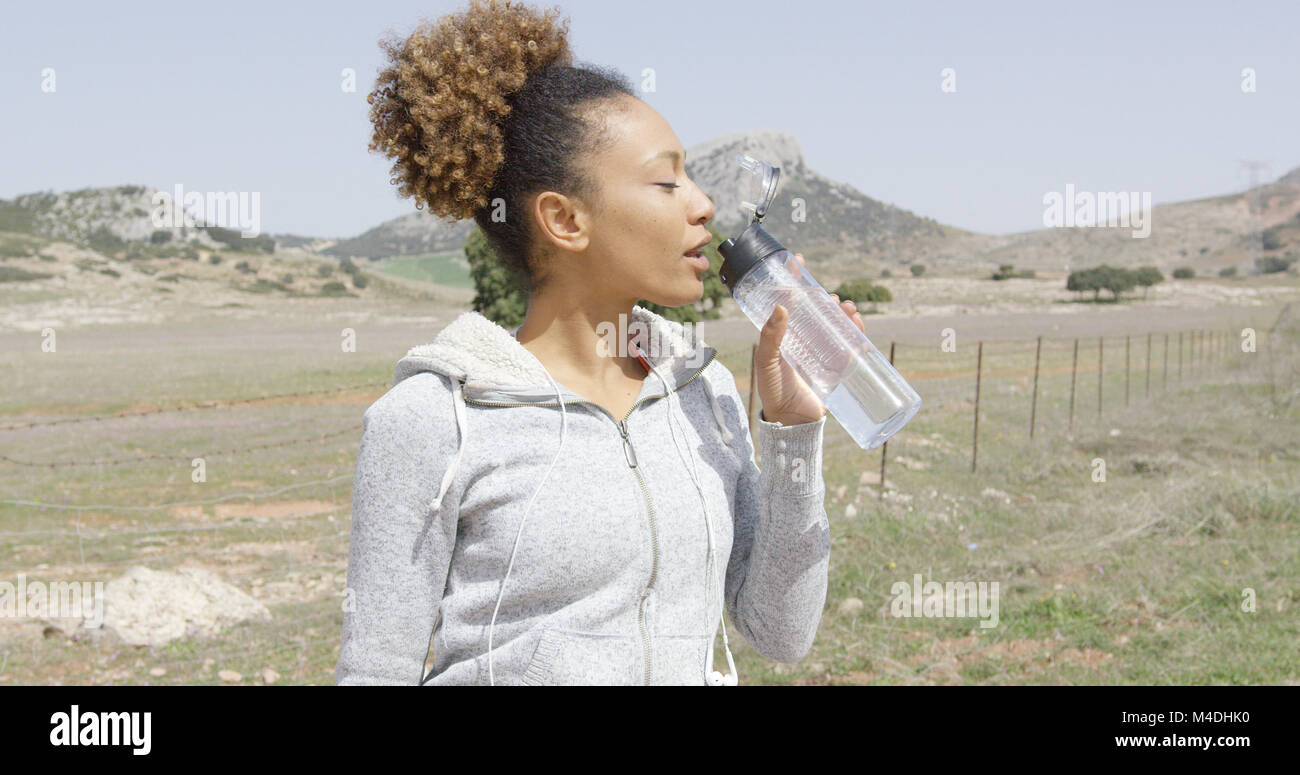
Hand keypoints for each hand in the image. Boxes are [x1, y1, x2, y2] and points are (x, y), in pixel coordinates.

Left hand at [756, 252, 867, 425]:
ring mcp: (821, 350)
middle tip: (829, 297)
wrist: (791, 420)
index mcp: (783, 333)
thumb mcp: (767, 362)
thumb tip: (780, 307)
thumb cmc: (773, 390)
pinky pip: (850, 343)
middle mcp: (803, 338)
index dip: (793, 280)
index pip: (788, 300)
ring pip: (835, 323)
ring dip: (843, 312)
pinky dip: (856, 330)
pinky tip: (856, 324)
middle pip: (816, 309)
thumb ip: (771, 337)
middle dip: (824, 298)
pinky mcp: (837, 363)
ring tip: (846, 308)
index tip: (798, 261)